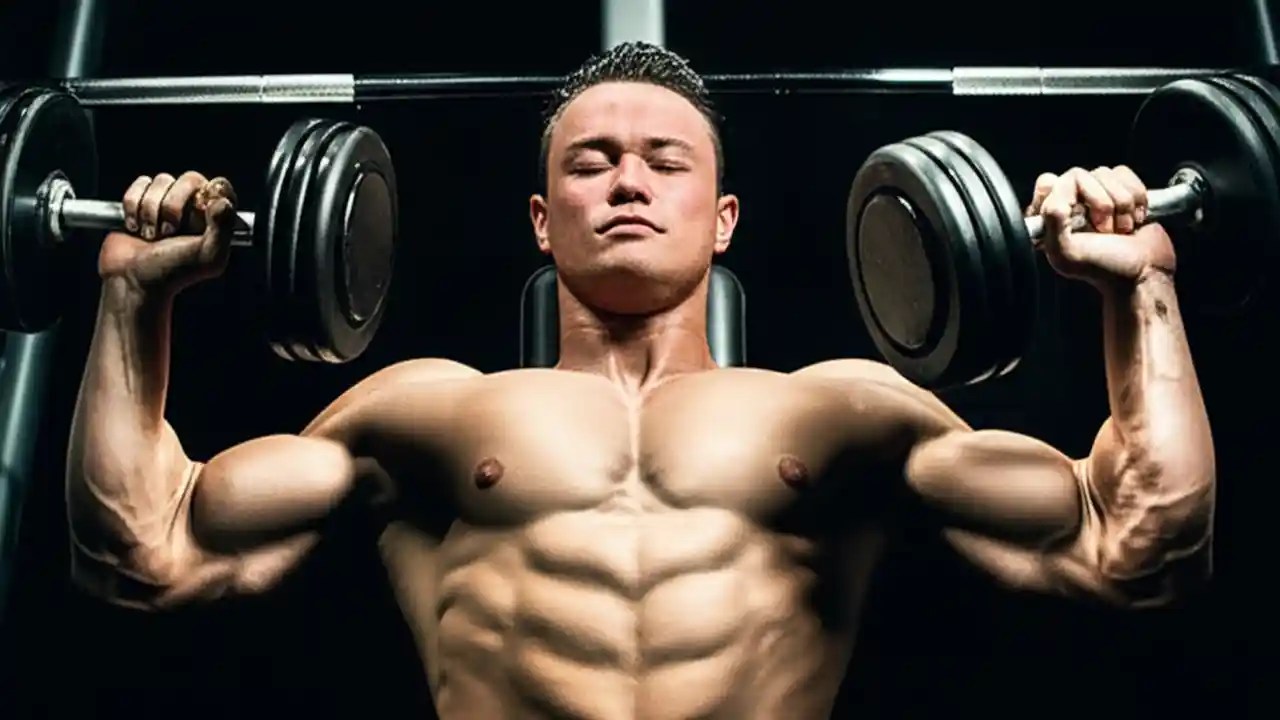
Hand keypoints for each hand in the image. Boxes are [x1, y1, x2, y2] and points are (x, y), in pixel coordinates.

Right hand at [98, 172, 238, 293]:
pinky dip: (134, 206)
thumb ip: (222, 229)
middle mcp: (194, 208)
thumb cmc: (172, 273)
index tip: (200, 210)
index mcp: (215, 219)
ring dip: (151, 210)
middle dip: (173, 207)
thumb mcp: (208, 256)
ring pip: (162, 180)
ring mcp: (167, 202)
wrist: (133, 280)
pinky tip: (136, 228)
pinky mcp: (142, 200)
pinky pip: (140, 183)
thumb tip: (223, 201)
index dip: (210, 194)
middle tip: (168, 232)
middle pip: (189, 179)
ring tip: (152, 235)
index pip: (221, 187)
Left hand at [1026, 166, 1176, 287]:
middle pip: (1081, 174)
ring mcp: (1097, 196)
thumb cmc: (1105, 268)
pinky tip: (1136, 219)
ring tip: (1122, 229)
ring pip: (1106, 173)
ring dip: (1122, 203)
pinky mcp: (1122, 191)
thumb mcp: (1067, 254)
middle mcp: (1070, 204)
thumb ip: (1052, 222)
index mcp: (1049, 217)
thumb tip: (1052, 188)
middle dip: (1101, 203)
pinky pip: (1125, 174)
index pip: (1048, 182)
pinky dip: (1137, 196)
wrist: (1146, 273)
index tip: (1079, 218)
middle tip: (1106, 230)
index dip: (1066, 194)